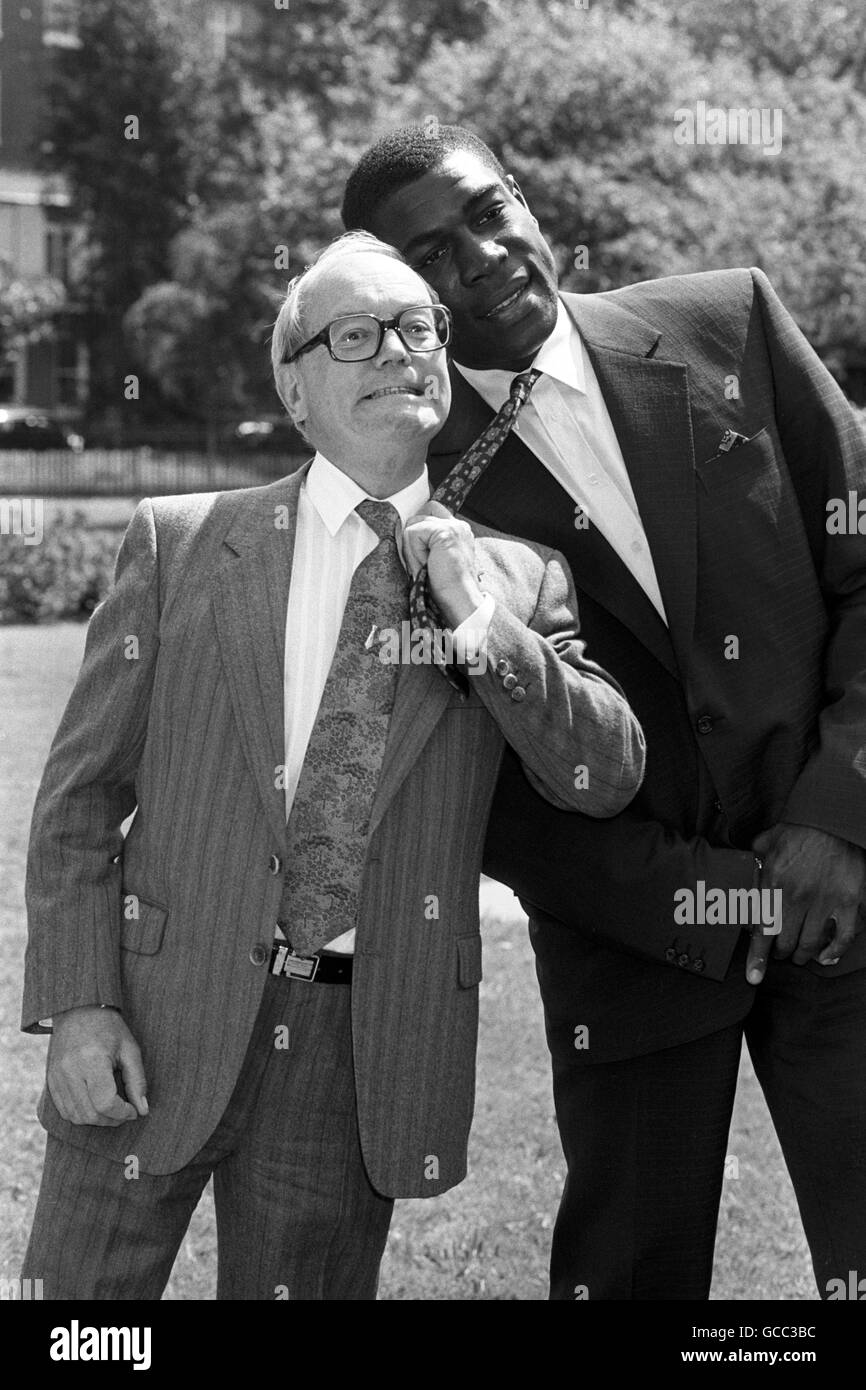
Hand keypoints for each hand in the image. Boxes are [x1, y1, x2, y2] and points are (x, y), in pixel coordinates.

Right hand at [47, 1006, 148, 1125]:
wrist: (79, 1011)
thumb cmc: (109, 1028)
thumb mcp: (130, 1049)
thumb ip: (137, 1081)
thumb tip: (143, 1110)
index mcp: (92, 1060)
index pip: (105, 1102)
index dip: (122, 1113)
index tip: (134, 1111)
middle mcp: (70, 1071)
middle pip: (90, 1114)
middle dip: (111, 1120)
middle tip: (125, 1113)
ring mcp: (57, 1077)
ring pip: (75, 1116)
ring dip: (96, 1120)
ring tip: (111, 1111)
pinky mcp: (51, 1080)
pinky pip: (64, 1110)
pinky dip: (81, 1115)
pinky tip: (95, 1106)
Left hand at [402, 500, 483, 627]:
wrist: (460, 601)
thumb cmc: (447, 588)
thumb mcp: (434, 560)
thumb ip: (426, 543)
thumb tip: (403, 533)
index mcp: (458, 531)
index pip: (430, 510)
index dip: (418, 530)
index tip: (423, 555)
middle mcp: (458, 525)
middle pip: (418, 517)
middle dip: (413, 541)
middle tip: (424, 564)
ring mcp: (453, 526)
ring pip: (412, 526)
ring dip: (413, 550)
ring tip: (427, 567)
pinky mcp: (444, 532)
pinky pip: (412, 533)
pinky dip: (414, 553)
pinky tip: (427, 565)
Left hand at [745, 824, 865, 983]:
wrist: (833, 818)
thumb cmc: (798, 830)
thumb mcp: (765, 842)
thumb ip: (752, 864)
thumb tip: (741, 879)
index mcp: (773, 884)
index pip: (762, 930)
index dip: (757, 958)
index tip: (754, 977)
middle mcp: (797, 897)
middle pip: (786, 941)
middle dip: (781, 953)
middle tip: (781, 953)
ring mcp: (825, 901)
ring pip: (811, 943)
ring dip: (803, 954)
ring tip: (799, 956)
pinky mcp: (849, 901)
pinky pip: (843, 936)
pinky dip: (834, 951)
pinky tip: (826, 957)